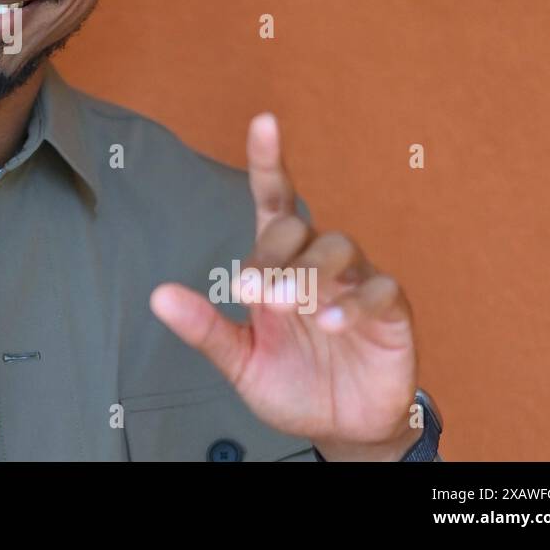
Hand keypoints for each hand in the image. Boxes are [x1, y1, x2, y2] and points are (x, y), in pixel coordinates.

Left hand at [149, 112, 421, 459]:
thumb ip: (206, 329)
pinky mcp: (390, 310)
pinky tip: (334, 324)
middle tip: (258, 295)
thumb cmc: (291, 383)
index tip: (264, 122)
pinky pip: (380, 289)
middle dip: (275, 256)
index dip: (269, 161)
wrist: (341, 426)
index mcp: (277, 264)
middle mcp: (316, 263)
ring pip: (340, 247)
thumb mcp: (240, 360)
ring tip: (296, 308)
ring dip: (312, 274)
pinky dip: (356, 302)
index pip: (274, 200)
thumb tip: (158, 296)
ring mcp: (356, 282)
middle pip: (299, 228)